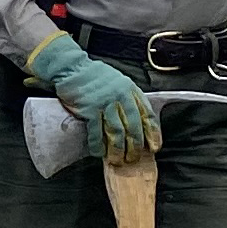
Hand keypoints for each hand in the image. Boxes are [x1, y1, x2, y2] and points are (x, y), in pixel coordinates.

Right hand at [23, 35, 157, 164]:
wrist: (72, 68)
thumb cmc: (94, 76)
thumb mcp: (119, 81)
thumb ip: (128, 97)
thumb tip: (135, 120)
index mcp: (130, 90)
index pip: (147, 115)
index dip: (152, 133)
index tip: (154, 147)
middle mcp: (121, 97)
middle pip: (133, 127)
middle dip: (135, 146)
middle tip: (133, 158)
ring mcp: (105, 103)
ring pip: (117, 132)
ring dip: (118, 150)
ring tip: (117, 160)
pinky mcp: (90, 110)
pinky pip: (96, 132)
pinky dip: (98, 145)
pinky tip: (99, 153)